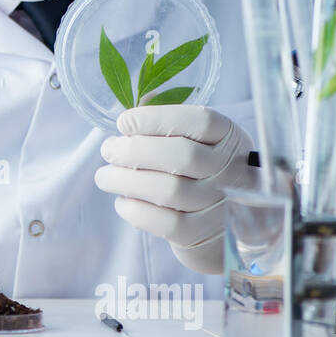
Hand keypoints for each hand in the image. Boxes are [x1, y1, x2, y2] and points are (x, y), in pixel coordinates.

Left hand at [93, 105, 255, 274]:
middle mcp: (230, 170)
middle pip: (180, 156)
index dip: (155, 118)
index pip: (198, 121)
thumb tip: (137, 101)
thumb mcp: (198, 141)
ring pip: (168, 190)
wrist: (224, 227)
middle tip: (109, 150)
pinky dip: (135, 210)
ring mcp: (219, 205)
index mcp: (229, 138)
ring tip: (105, 176)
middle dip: (133, 151)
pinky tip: (122, 201)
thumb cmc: (201, 173)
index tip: (124, 122)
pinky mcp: (202, 235)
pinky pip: (163, 223)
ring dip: (125, 180)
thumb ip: (168, 121)